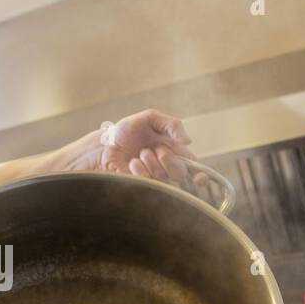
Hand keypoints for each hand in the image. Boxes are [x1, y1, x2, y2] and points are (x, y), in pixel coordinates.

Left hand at [63, 108, 202, 185]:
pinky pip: (148, 181)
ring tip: (140, 153)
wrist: (105, 143)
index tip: (200, 179)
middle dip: (170, 160)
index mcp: (174, 152)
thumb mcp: (150, 118)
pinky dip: (140, 168)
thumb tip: (188, 141)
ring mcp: (153, 179)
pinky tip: (132, 162)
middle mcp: (166, 168)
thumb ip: (172, 124)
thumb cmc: (127, 131)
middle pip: (181, 174)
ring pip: (164, 177)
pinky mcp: (140, 185)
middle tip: (157, 149)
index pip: (193, 169)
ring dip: (151, 161)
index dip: (200, 176)